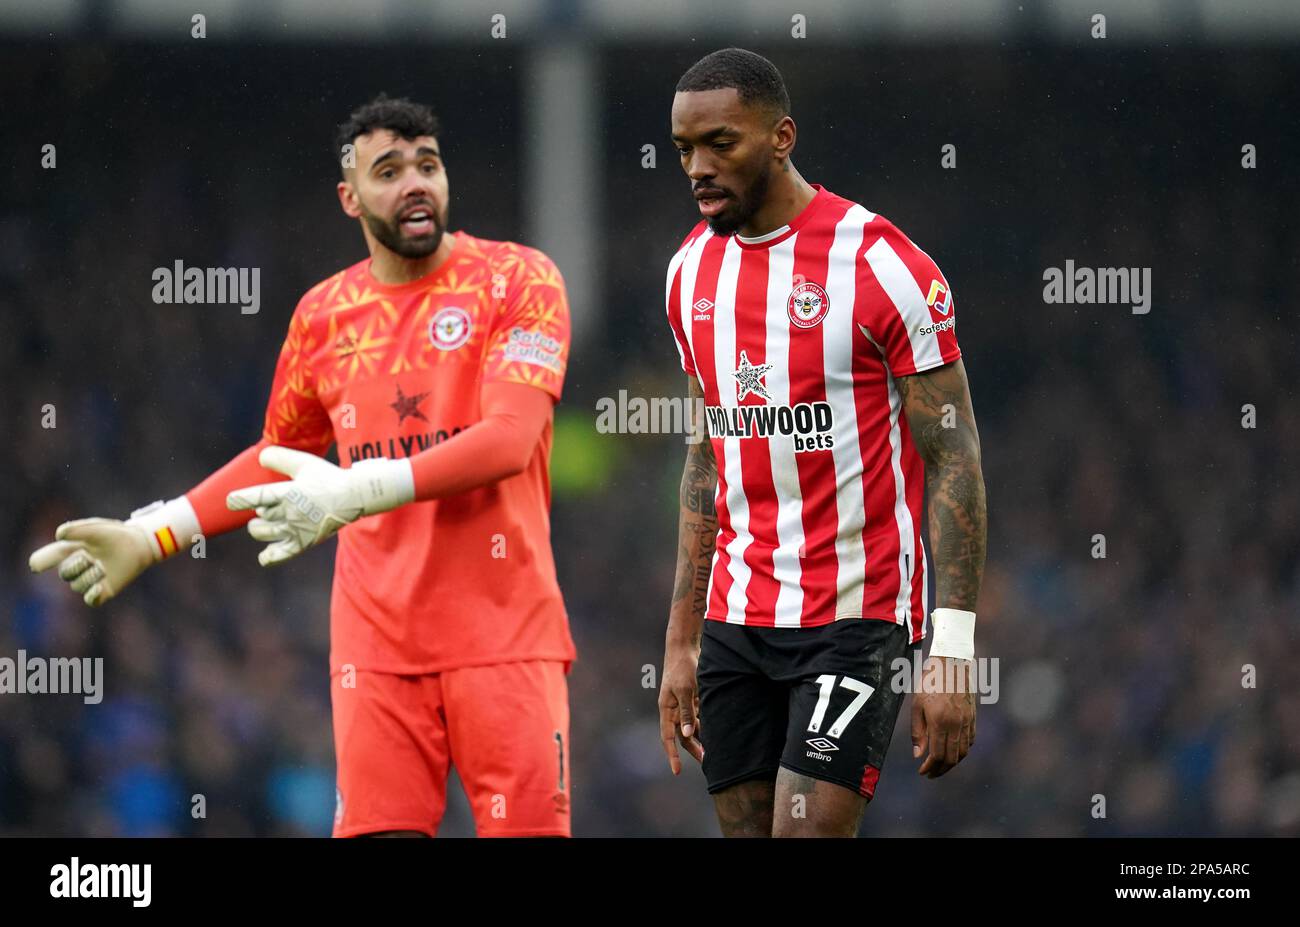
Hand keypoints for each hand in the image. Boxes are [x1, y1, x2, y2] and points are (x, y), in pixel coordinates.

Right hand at [29, 518, 156, 606]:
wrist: (138, 544)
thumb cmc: (115, 535)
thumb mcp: (96, 529)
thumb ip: (78, 530)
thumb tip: (59, 535)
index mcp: (70, 551)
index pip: (48, 558)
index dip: (41, 561)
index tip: (37, 565)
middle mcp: (77, 567)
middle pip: (65, 573)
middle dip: (75, 565)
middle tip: (89, 557)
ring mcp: (89, 580)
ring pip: (78, 585)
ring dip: (90, 575)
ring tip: (103, 566)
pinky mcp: (104, 591)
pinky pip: (91, 600)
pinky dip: (93, 595)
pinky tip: (99, 587)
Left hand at [226, 445, 413, 566]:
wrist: (354, 497)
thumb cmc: (328, 477)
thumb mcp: (304, 463)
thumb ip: (280, 458)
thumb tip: (260, 457)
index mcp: (288, 493)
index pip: (258, 497)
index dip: (240, 500)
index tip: (230, 501)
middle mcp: (290, 513)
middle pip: (262, 515)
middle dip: (260, 512)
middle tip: (264, 509)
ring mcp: (296, 530)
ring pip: (265, 532)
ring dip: (257, 529)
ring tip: (257, 525)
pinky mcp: (304, 542)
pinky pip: (281, 554)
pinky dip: (270, 557)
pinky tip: (263, 557)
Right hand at [658, 637, 704, 774]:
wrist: (685, 647)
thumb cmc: (682, 667)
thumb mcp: (685, 690)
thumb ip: (686, 712)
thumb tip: (687, 734)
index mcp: (666, 709)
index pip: (667, 737)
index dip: (672, 755)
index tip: (677, 771)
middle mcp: (674, 710)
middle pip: (682, 736)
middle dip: (693, 750)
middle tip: (707, 763)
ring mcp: (684, 704)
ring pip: (692, 727)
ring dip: (702, 739)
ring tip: (715, 751)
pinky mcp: (694, 699)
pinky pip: (699, 716)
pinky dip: (707, 725)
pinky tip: (717, 732)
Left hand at [911, 655, 976, 777]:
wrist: (952, 663)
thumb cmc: (929, 681)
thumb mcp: (916, 704)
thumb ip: (917, 731)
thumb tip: (918, 755)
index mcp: (940, 721)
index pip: (937, 754)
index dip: (930, 767)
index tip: (922, 772)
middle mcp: (956, 724)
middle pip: (951, 758)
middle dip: (940, 770)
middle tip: (930, 774)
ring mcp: (967, 721)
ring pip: (963, 752)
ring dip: (952, 763)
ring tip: (940, 767)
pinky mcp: (973, 717)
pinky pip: (970, 741)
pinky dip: (962, 752)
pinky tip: (953, 753)